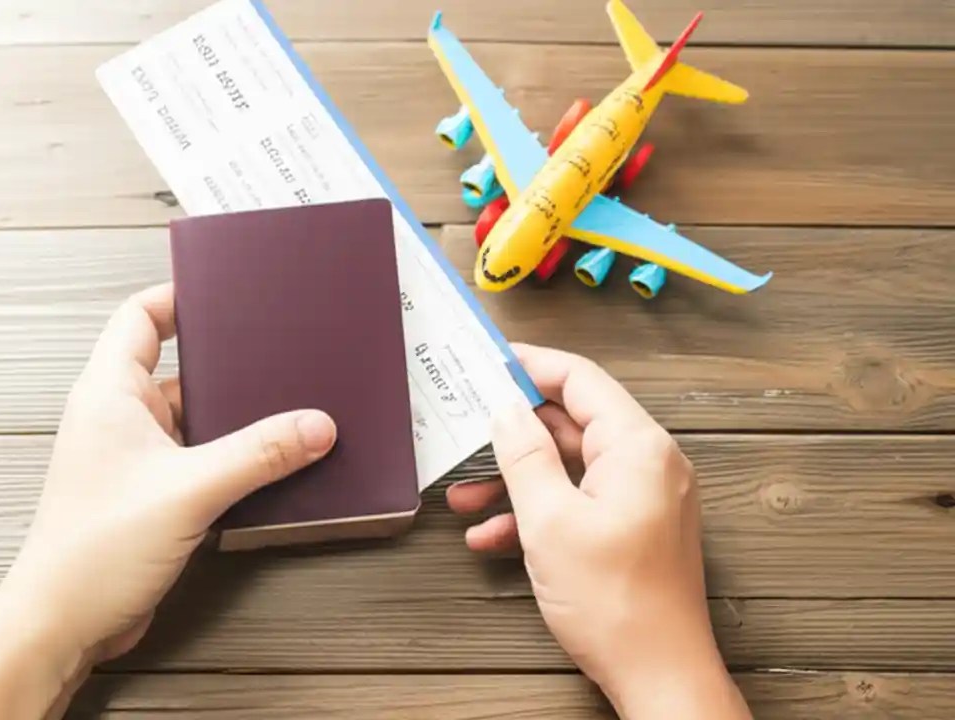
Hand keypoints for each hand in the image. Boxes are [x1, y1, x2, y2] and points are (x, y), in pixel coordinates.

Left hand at [0, 283, 337, 719]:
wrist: (63, 624)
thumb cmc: (92, 553)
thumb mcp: (190, 490)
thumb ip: (259, 454)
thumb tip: (315, 425)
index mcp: (109, 393)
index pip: (140, 315)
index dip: (181, 296)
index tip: (229, 290)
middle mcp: (118, 418)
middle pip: (178, 366)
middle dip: (227, 364)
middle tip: (275, 352)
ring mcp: (134, 458)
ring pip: (194, 418)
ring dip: (233, 421)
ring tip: (284, 411)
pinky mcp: (150, 495)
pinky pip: (198, 459)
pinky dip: (230, 459)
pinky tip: (267, 465)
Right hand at [447, 344, 749, 719]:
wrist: (658, 675)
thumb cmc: (616, 604)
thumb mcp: (550, 521)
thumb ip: (524, 456)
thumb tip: (504, 410)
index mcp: (639, 448)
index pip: (580, 379)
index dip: (529, 365)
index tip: (487, 360)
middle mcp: (648, 464)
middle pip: (570, 422)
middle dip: (511, 432)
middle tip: (464, 425)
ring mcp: (642, 497)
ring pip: (568, 467)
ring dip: (515, 479)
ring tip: (464, 496)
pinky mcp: (632, 528)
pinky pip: (578, 501)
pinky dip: (537, 512)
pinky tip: (491, 535)